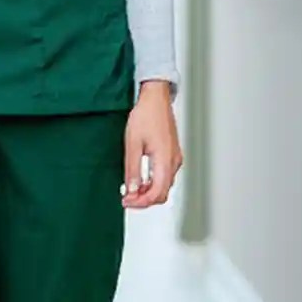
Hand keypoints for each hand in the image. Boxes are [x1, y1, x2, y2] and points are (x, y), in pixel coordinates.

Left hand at [121, 81, 182, 208]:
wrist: (155, 98)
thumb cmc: (146, 115)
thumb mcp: (133, 144)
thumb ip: (133, 170)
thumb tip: (131, 190)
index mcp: (165, 160)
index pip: (157, 193)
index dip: (141, 202)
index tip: (126, 202)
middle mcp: (173, 162)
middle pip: (163, 193)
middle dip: (145, 200)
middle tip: (127, 199)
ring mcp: (175, 158)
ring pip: (164, 185)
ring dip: (148, 192)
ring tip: (131, 190)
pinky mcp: (172, 154)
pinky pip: (165, 176)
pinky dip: (153, 183)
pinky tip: (140, 180)